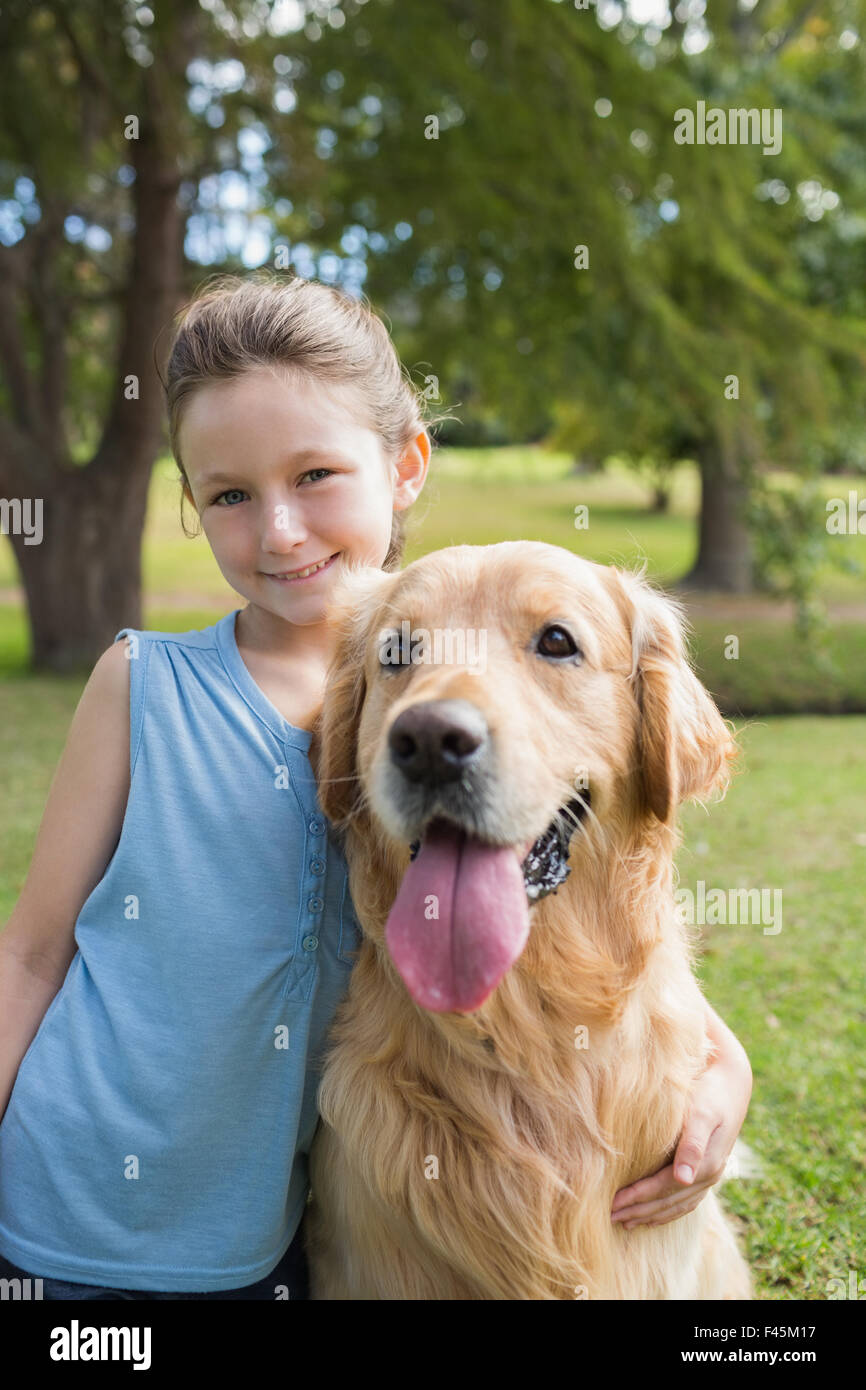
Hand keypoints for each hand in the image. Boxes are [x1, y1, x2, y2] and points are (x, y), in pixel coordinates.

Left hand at [610, 1004, 751, 1228]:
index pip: (665, 1188)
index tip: (613, 1203)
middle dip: (640, 1211)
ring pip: (677, 1205)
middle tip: (610, 1218)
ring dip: (651, 1216)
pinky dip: (667, 1212)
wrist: (732, 1082)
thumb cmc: (710, 1092)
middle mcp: (709, 1174)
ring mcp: (709, 1174)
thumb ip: (692, 1143)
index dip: (639, 1197)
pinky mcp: (706, 1170)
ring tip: (625, 1222)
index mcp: (707, 1163)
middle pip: (669, 1201)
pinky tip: (651, 1216)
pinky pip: (686, 1201)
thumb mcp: (702, 1112)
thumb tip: (684, 1177)